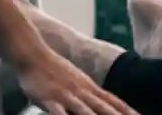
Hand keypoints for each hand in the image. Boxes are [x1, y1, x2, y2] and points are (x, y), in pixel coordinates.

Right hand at [16, 49, 137, 114]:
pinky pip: (59, 114)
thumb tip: (102, 103)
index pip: (114, 101)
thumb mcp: (77, 80)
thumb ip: (89, 93)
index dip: (128, 111)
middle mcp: (82, 91)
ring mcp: (66, 95)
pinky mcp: (49, 99)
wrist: (33, 54)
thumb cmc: (54, 70)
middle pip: (104, 107)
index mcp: (89, 87)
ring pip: (85, 111)